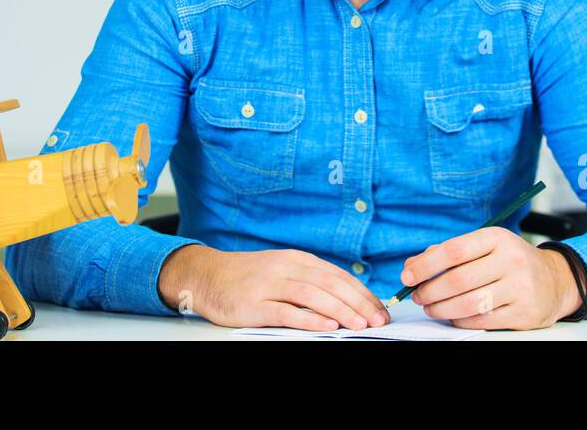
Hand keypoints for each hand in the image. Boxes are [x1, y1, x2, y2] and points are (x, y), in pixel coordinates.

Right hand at [158, 245, 388, 330]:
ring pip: (313, 296)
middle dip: (359, 303)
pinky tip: (328, 327)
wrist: (206, 276)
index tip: (380, 309)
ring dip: (341, 310)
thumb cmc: (247, 277)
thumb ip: (309, 280)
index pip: (338, 276)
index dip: (362, 293)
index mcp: (297, 259)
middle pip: (331, 284)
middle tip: (378, 320)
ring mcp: (270, 285)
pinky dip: (310, 319)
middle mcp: (287, 268)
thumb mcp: (281, 270)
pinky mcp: (255, 304)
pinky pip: (288, 312)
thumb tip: (345, 298)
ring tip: (360, 325)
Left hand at [399, 227, 580, 329]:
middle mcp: (511, 260)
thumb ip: (449, 253)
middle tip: (418, 296)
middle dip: (429, 291)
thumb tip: (412, 266)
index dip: (425, 265)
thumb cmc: (509, 261)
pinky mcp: (524, 313)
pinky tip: (453, 316)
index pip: (453, 251)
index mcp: (497, 238)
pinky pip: (482, 321)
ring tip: (431, 307)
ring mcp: (520, 288)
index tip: (406, 275)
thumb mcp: (485, 246)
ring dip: (441, 309)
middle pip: (458, 280)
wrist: (555, 280)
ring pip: (468, 304)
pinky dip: (460, 321)